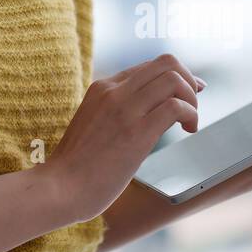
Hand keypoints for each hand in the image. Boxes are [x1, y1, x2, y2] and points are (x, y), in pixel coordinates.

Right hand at [45, 53, 204, 222]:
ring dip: (192, 99)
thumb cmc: (75, 168)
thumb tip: (146, 117)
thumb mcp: (94, 126)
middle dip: (188, 81)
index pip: (149, 66)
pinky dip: (191, 114)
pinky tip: (188, 131)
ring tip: (190, 123)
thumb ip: (114, 114)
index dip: (176, 77)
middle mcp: (114, 91)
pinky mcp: (136, 131)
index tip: (189, 93)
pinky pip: (176, 106)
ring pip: (174, 79)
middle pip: (167, 63)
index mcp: (102, 87)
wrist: (59, 189)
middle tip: (193, 106)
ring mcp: (124, 109)